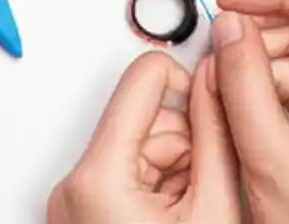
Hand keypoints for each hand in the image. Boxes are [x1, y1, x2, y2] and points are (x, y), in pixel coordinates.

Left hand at [47, 52, 239, 223]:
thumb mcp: (213, 210)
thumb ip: (216, 135)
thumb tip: (216, 80)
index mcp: (97, 179)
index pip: (142, 78)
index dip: (187, 81)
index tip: (212, 98)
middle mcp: (72, 186)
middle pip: (141, 118)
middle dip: (184, 142)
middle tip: (206, 182)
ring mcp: (71, 202)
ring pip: (136, 146)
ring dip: (173, 168)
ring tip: (190, 209)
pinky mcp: (78, 213)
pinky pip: (124, 175)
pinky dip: (155, 188)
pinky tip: (172, 216)